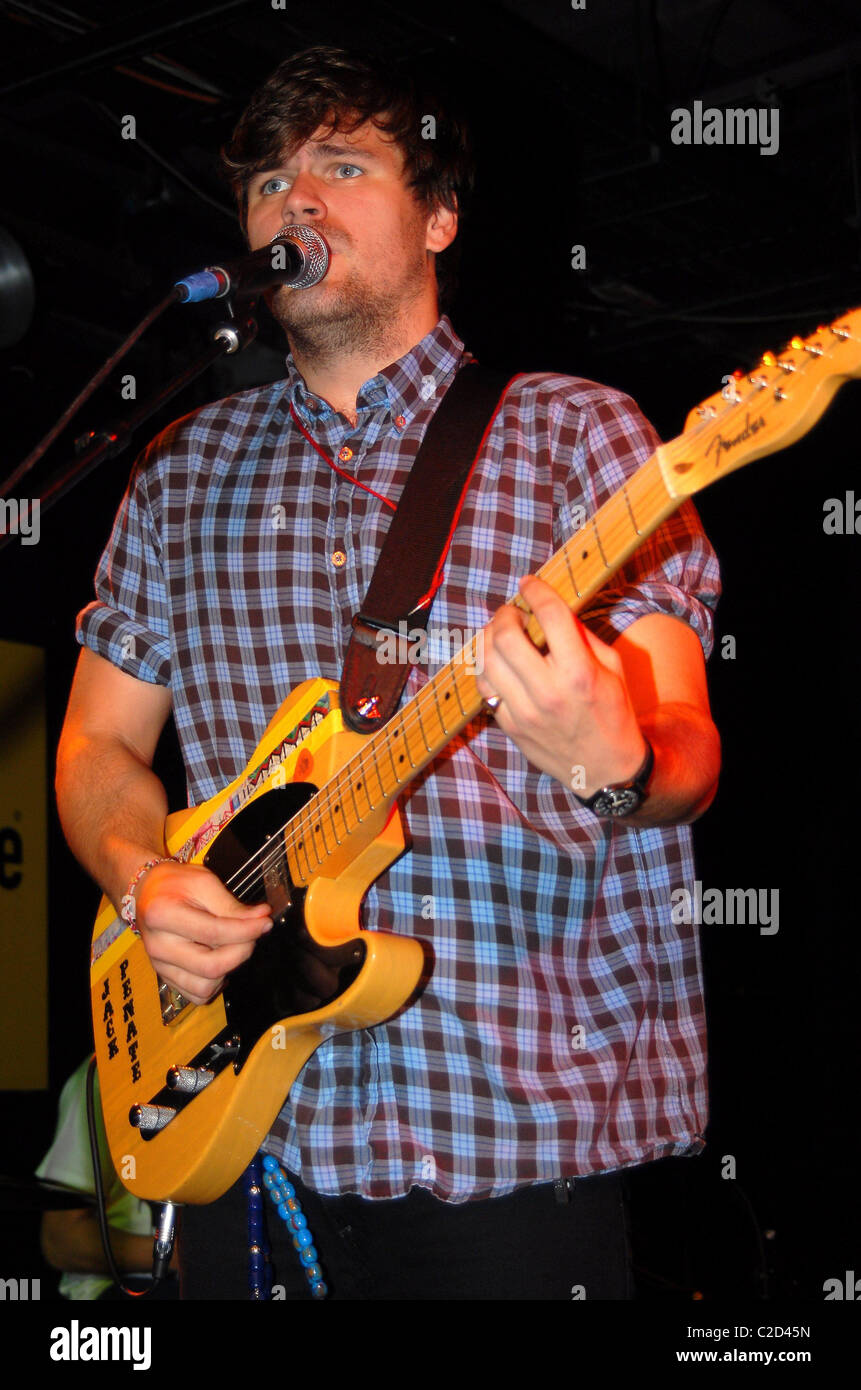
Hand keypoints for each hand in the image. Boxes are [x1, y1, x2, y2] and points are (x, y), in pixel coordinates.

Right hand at [132, 860, 272, 1004]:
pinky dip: (214, 984)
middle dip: (242, 951)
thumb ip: (231, 905)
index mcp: (162, 915)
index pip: (214, 933)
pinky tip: (220, 962)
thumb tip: (260, 918)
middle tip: (252, 934)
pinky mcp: (166, 977)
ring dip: (229, 969)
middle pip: (210, 966)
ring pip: (204, 987)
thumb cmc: (173, 884)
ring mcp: (160, 965)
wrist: (146, 893)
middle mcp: (158, 946)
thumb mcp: (203, 882)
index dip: (247, 930)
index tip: (265, 922)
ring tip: (233, 946)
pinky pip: (196, 995)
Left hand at [475, 575, 647, 795]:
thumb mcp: (612, 668)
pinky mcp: (510, 727)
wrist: (607, 769)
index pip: (550, 616)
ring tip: (501, 634)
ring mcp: (524, 712)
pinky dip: (487, 669)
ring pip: (487, 661)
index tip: (529, 583)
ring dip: (489, 638)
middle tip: (512, 612)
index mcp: (580, 673)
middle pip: (506, 636)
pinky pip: (484, 688)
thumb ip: (582, 636)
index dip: (535, 591)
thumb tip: (551, 608)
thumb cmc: (613, 713)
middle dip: (505, 614)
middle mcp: (548, 692)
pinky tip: (499, 663)